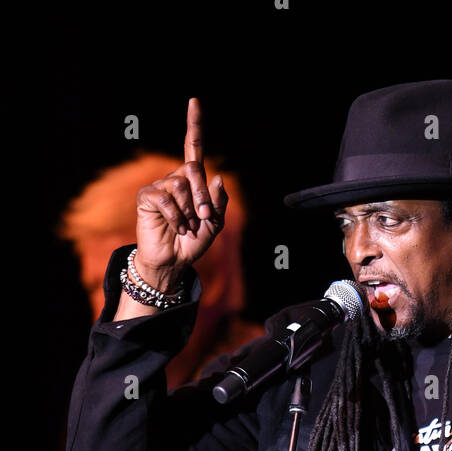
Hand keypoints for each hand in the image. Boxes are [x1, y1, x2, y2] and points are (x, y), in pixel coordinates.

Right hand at [133, 97, 228, 288]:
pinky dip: (175, 217)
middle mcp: (175, 179)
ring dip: (188, 211)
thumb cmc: (193, 242)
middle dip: (202, 195)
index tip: (194, 102)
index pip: (193, 148)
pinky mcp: (147, 198)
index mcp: (193, 182)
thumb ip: (218, 202)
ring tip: (186, 227)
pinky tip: (176, 228)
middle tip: (203, 217)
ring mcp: (159, 187)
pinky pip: (165, 199)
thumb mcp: (214, 223)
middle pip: (192, 170)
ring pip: (179, 186)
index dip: (194, 125)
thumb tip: (217, 176)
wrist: (173, 262)